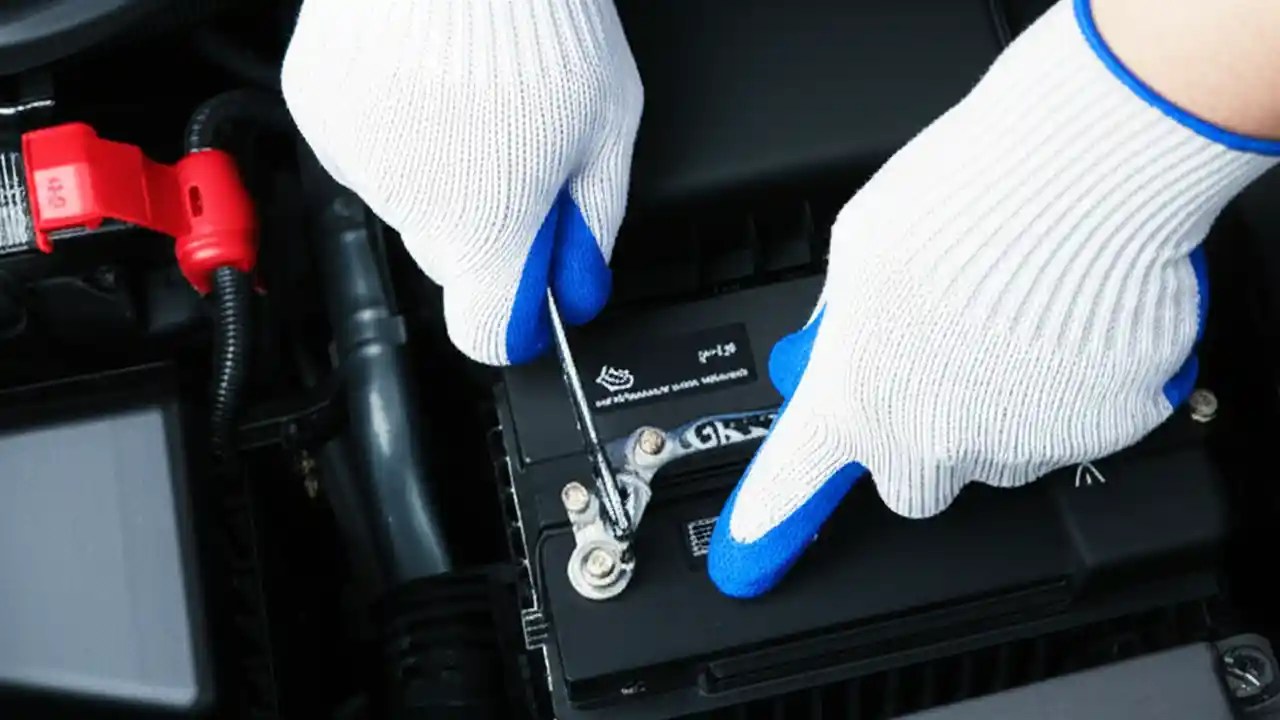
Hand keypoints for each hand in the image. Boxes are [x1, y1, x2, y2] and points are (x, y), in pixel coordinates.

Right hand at [283, 0, 642, 364]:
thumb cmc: (537, 12)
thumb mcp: (607, 127)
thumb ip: (592, 220)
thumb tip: (580, 280)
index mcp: (485, 228)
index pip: (485, 333)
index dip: (516, 311)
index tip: (535, 281)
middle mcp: (409, 208)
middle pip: (452, 255)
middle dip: (490, 220)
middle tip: (525, 146)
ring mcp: (355, 158)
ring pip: (409, 198)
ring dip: (443, 167)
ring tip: (474, 92)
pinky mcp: (318, 110)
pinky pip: (368, 147)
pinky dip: (397, 125)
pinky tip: (428, 74)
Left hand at [707, 0, 1279, 597]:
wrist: (1085, 169)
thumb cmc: (966, 191)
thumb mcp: (861, 246)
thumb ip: (845, 321)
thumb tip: (836, 344)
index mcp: (856, 392)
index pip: (794, 479)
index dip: (769, 519)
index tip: (746, 557)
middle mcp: (934, 436)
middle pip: (916, 481)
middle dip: (921, 440)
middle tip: (941, 371)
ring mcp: (1022, 441)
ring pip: (1001, 451)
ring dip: (1001, 407)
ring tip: (1016, 319)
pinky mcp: (1103, 430)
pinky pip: (1081, 421)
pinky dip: (1077, 386)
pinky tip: (1070, 321)